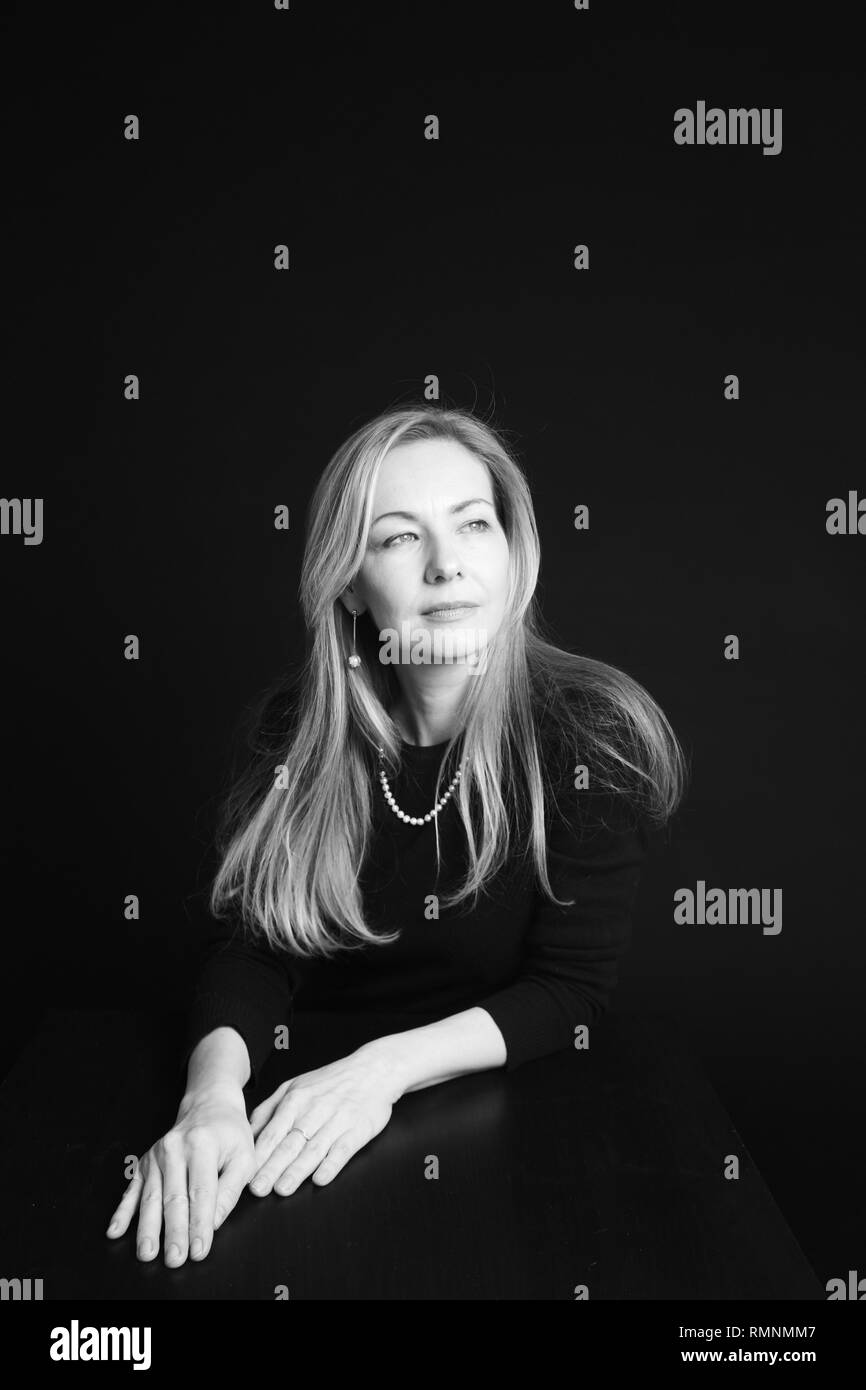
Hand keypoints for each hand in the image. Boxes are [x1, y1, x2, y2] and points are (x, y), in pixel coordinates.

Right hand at [105, 1082, 254, 1266]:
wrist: (208, 1105)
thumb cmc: (230, 1134)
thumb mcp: (244, 1157)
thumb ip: (230, 1190)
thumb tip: (213, 1223)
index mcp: (203, 1145)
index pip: (201, 1192)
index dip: (200, 1224)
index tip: (199, 1250)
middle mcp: (175, 1149)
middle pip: (174, 1197)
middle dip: (174, 1232)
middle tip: (175, 1259)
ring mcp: (156, 1155)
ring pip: (151, 1197)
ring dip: (148, 1228)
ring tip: (148, 1253)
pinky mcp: (144, 1162)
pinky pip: (132, 1190)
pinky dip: (123, 1212)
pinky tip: (115, 1230)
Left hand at [247, 1045, 399, 1196]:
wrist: (373, 1069)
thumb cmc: (330, 1082)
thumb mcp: (294, 1086)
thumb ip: (269, 1109)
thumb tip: (247, 1135)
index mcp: (295, 1100)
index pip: (272, 1133)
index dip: (257, 1156)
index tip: (244, 1174)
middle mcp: (314, 1110)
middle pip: (289, 1143)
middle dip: (271, 1168)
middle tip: (257, 1189)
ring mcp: (337, 1120)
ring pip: (314, 1149)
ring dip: (297, 1171)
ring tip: (282, 1189)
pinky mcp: (359, 1129)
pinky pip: (343, 1149)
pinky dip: (332, 1164)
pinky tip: (321, 1179)